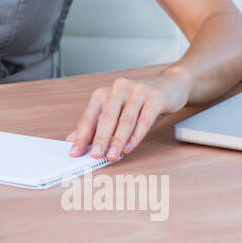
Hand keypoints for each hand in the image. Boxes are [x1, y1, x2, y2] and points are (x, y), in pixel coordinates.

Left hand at [66, 69, 191, 160]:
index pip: (89, 117)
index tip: (75, 152)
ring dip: (118, 140)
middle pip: (107, 117)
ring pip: (125, 120)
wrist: (169, 87)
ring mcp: (138, 91)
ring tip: (112, 156)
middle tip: (95, 155)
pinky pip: (144, 120)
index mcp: (104, 93)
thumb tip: (73, 140)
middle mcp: (119, 89)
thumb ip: (96, 126)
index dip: (81, 135)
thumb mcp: (116, 113)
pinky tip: (129, 147)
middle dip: (99, 139)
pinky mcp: (155, 97)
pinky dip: (135, 136)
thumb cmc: (138, 103)